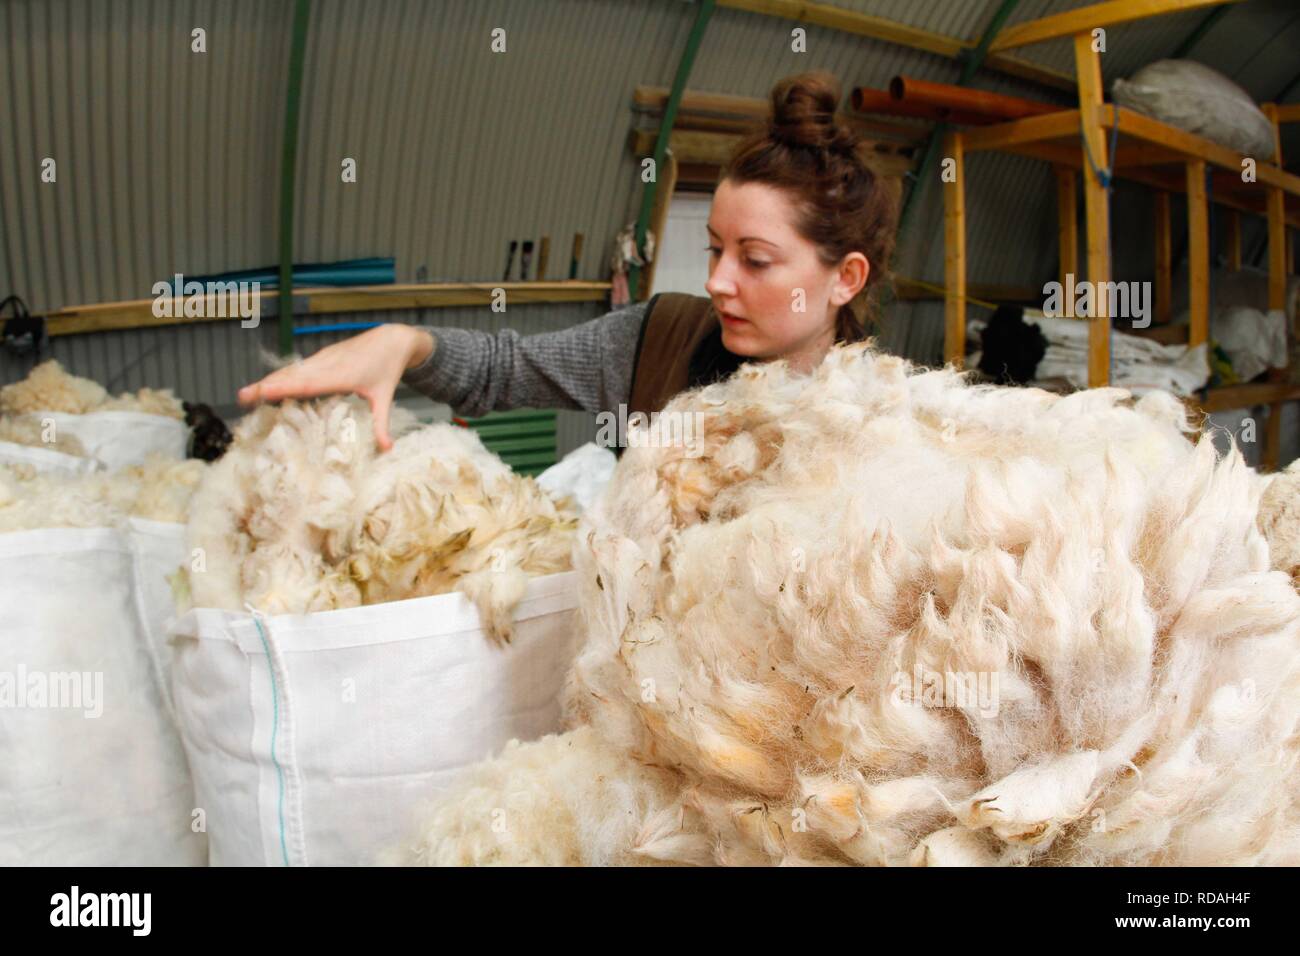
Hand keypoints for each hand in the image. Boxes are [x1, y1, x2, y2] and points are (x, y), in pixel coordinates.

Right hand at [237, 324, 433, 450]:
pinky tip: (266, 387)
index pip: (309, 383)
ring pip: (290, 371)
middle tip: (241, 398)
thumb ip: (381, 424)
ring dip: (268, 381)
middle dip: (266, 386)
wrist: (391, 339)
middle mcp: (326, 364)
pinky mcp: (319, 358)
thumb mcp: (385, 397)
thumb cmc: (388, 368)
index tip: (263, 392)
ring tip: (245, 395)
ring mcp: (321, 359)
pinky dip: (279, 377)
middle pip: (291, 376)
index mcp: (342, 374)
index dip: (285, 387)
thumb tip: (387, 449)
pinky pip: (296, 368)